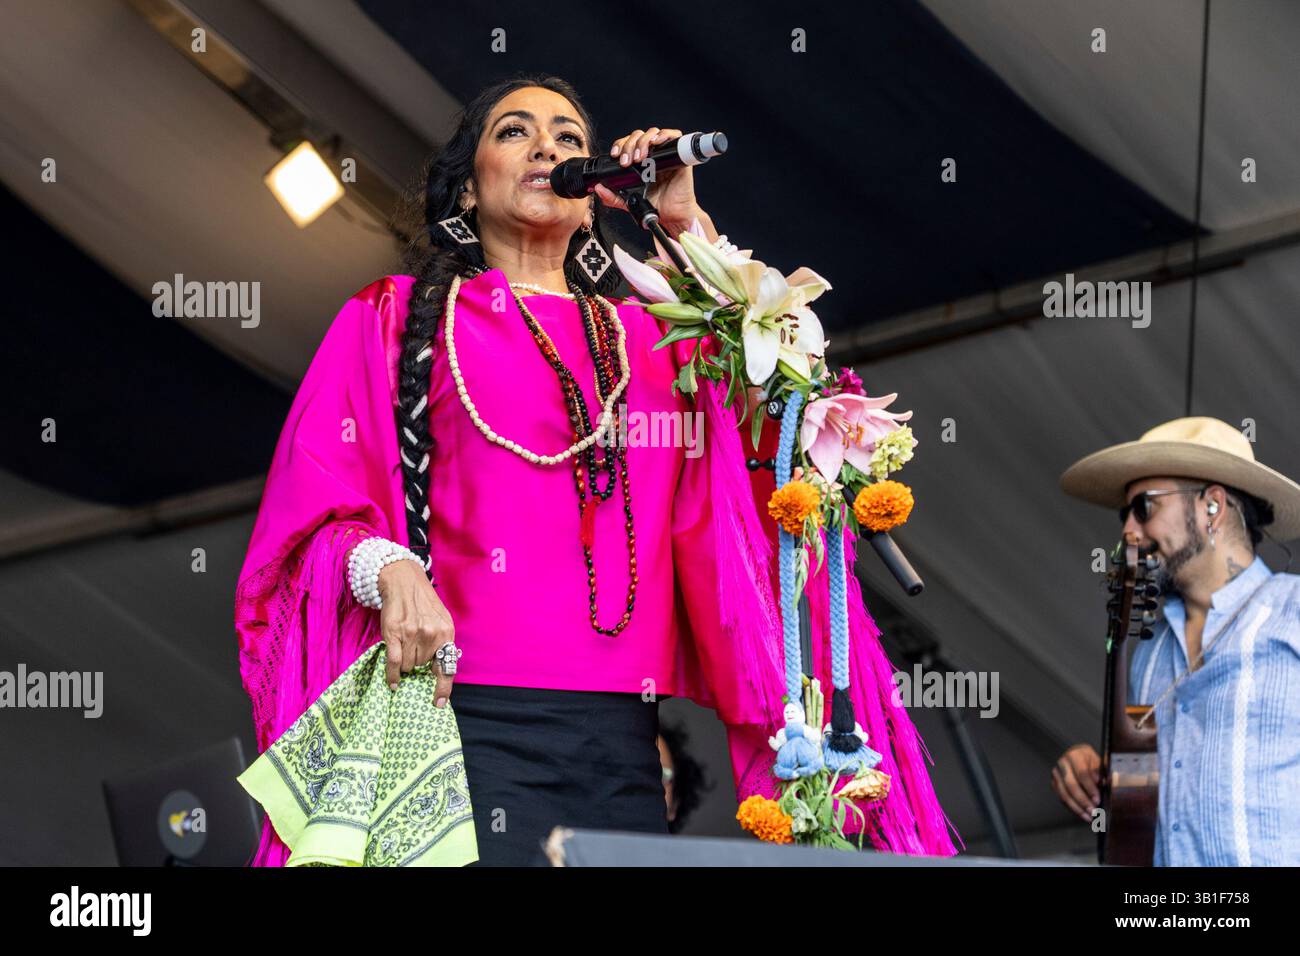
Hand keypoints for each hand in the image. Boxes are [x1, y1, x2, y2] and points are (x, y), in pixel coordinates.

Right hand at [376, 559, 455, 705]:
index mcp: (446, 632)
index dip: (442, 688)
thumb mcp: (441, 619)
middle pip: (421, 666)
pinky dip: (392, 675)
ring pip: (407, 665)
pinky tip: (393, 683)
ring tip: (403, 646)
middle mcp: (431, 634)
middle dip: (416, 662)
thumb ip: (442, 641)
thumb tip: (439, 667)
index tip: (438, 704)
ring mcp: (412, 634)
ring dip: (404, 662)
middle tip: (413, 647)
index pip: (446, 666)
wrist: (404, 582)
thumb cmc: (423, 603)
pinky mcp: (394, 634)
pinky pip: (393, 663)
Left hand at [596, 126, 702, 230]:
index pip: (628, 143)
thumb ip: (612, 197)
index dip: (620, 145)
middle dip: (629, 145)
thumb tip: (598, 189)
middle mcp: (652, 155)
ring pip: (652, 133)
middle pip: (638, 136)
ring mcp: (664, 154)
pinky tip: (655, 143)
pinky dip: (663, 135)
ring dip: (642, 142)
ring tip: (639, 158)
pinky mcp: (678, 155)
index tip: (616, 156)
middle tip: (627, 162)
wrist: (672, 215)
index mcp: (639, 162)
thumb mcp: (628, 201)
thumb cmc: (655, 205)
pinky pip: (673, 136)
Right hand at [1051, 743, 1101, 821]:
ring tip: (1088, 817)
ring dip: (1077, 807)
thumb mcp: (1099, 761)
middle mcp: (1062, 763)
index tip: (1097, 799)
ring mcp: (1056, 774)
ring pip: (1064, 794)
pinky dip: (1072, 808)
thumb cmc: (1091, 761)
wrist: (1078, 756)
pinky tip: (1082, 814)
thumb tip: (1102, 782)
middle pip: (1071, 785)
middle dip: (1083, 801)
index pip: (1082, 773)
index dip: (1090, 788)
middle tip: (1093, 811)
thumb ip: (1100, 771)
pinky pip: (1062, 798)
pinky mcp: (1054, 783)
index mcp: (1075, 755)